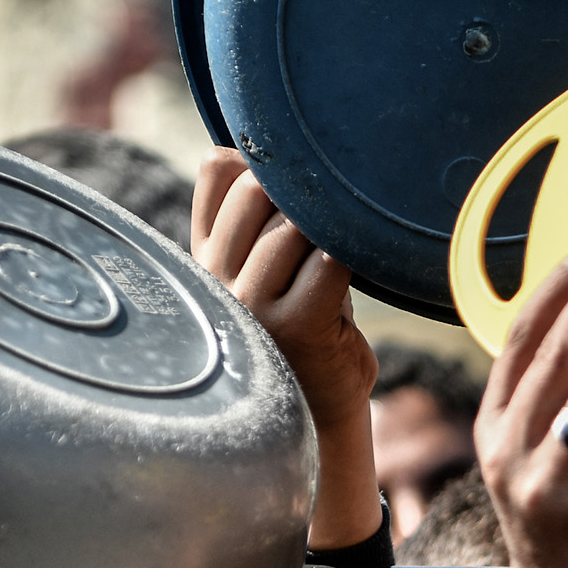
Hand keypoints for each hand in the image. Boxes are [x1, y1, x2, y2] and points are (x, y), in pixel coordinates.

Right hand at [192, 149, 380, 548]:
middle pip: (257, 187)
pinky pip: (329, 261)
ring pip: (293, 223)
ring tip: (350, 241)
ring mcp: (250, 304)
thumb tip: (267, 152)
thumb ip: (261, 220)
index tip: (296, 180)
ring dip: (331, 224)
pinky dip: (352, 253)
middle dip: (302, 190)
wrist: (318, 414)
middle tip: (335, 212)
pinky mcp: (295, 326)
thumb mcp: (270, 270)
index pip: (216, 170)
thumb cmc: (305, 332)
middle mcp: (215, 278)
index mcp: (204, 256)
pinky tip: (364, 262)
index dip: (259, 158)